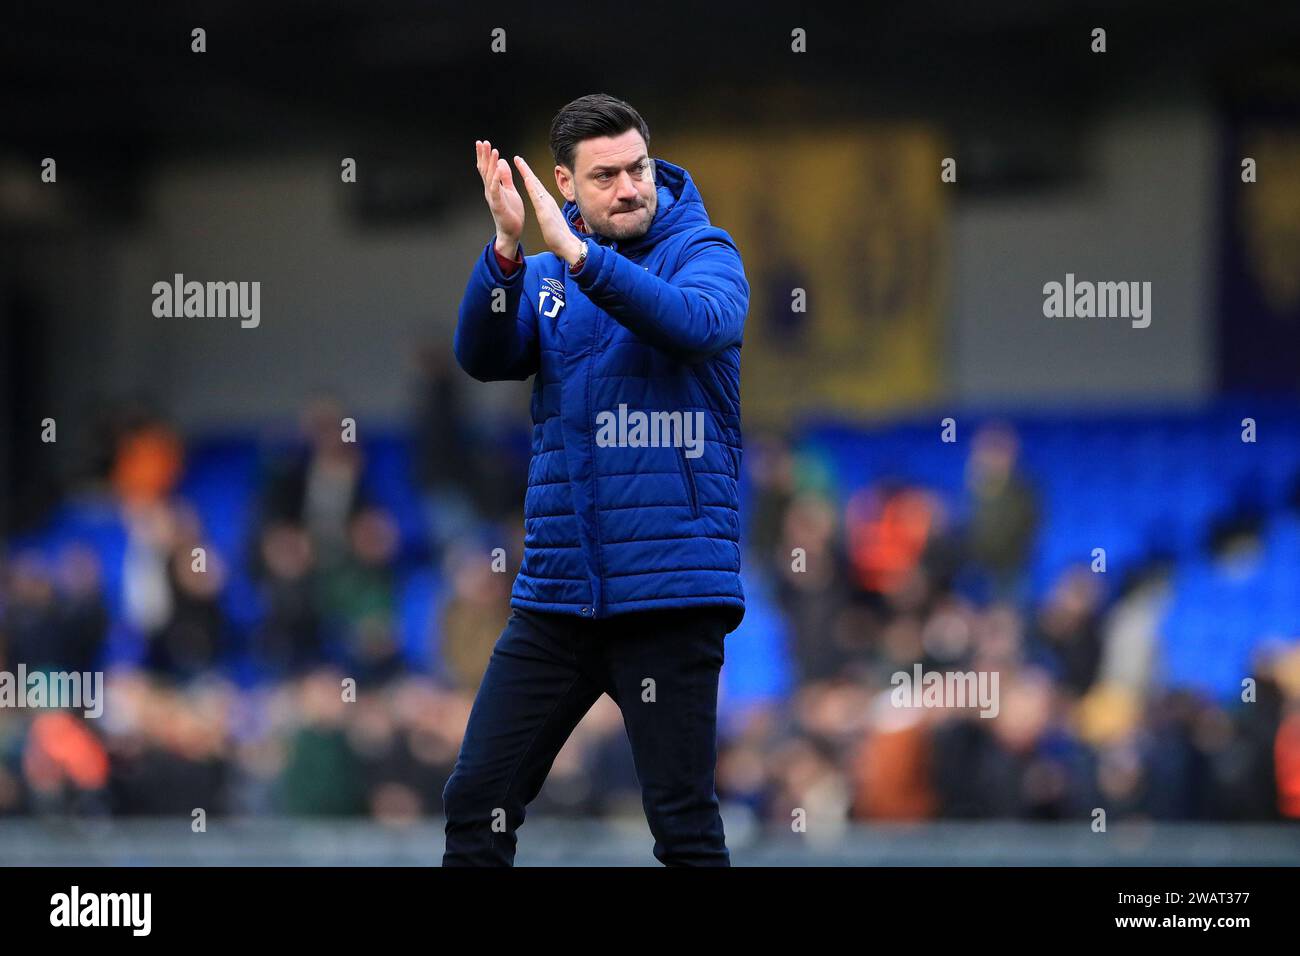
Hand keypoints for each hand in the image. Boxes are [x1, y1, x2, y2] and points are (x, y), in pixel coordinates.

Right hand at [475, 140, 524, 257]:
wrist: (511, 232)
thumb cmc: (510, 213)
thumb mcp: (509, 190)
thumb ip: (505, 177)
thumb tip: (501, 161)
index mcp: (492, 187)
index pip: (486, 168)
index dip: (484, 155)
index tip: (482, 142)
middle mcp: (490, 191)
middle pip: (485, 170)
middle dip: (484, 155)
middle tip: (482, 142)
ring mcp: (493, 197)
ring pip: (490, 177)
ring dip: (491, 163)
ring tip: (493, 150)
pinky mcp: (498, 204)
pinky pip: (496, 189)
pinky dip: (497, 178)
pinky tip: (498, 167)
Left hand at [513, 155, 585, 266]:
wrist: (567, 245)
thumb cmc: (559, 236)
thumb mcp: (550, 220)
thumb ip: (547, 213)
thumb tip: (545, 209)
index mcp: (546, 203)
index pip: (536, 186)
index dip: (528, 175)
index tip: (521, 166)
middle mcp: (547, 201)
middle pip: (535, 182)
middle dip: (526, 169)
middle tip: (518, 158)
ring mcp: (547, 205)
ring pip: (536, 186)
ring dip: (527, 173)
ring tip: (520, 163)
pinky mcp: (545, 212)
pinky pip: (537, 197)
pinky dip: (532, 187)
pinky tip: (527, 180)